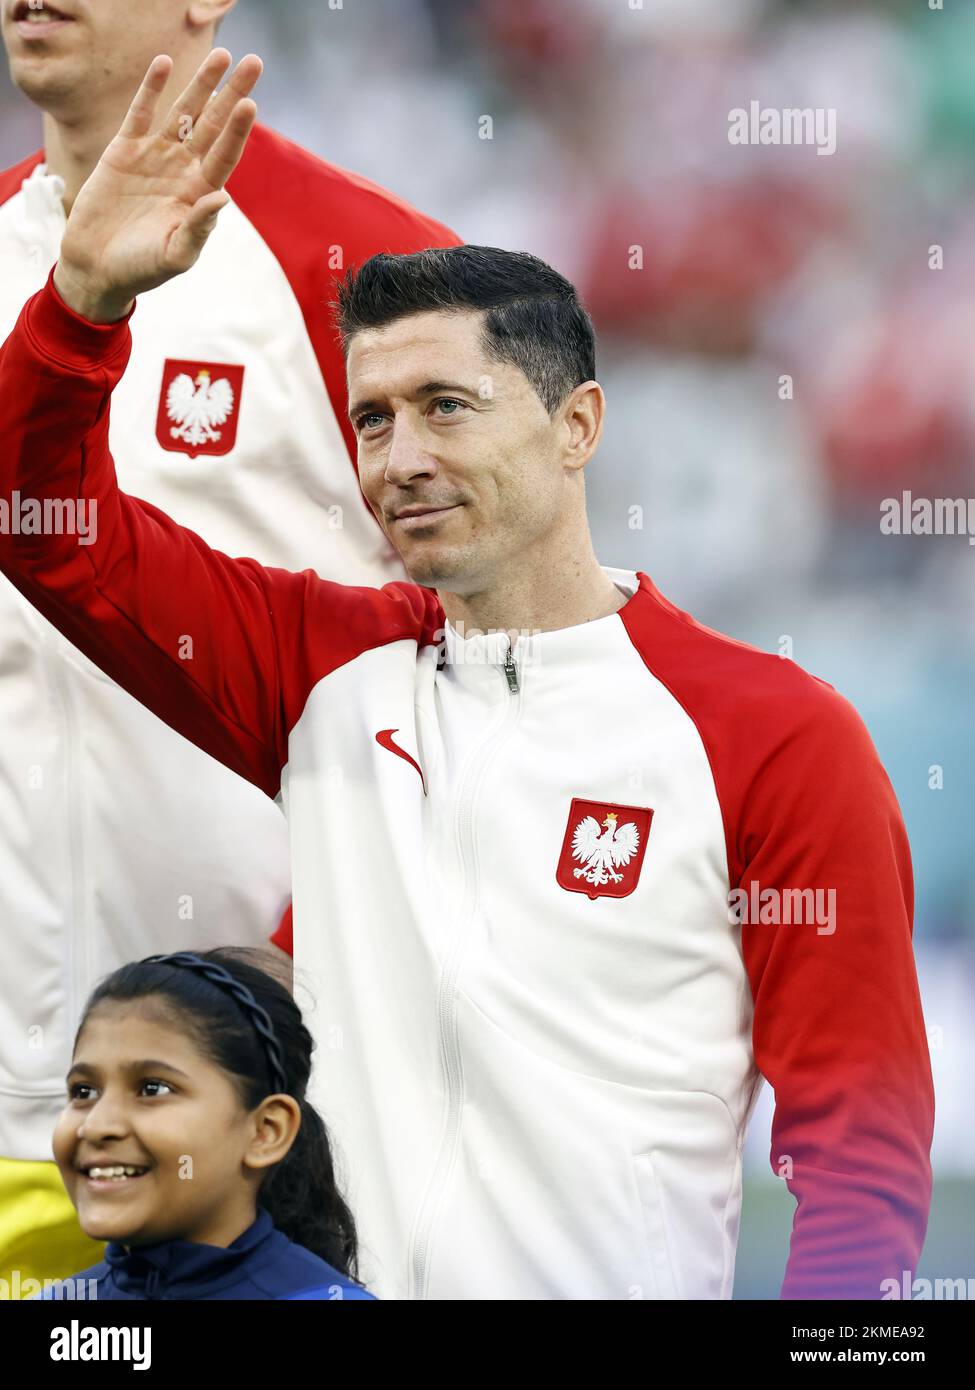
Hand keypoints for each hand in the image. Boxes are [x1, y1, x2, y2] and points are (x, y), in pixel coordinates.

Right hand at [53, 49, 260, 323]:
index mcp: (199, 193)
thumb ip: (198, 228)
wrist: (98, 267)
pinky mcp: (123, 150)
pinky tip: (164, 62)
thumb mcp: (175, 255)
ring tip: (220, 55)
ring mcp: (154, 156)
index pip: (224, 154)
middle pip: (212, 124)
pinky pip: (141, 113)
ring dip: (200, 83)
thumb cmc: (142, 269)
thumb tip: (221, 197)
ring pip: (182, 112)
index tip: (250, 102)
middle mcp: (182, 169)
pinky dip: (151, 88)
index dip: (237, 129)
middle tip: (253, 62)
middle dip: (231, 93)